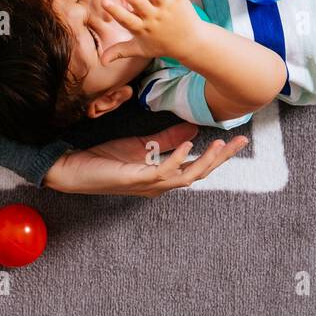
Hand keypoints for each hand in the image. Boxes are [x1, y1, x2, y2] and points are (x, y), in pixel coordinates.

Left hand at [43, 123, 249, 196]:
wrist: (73, 168)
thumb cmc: (104, 160)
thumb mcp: (140, 144)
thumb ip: (165, 140)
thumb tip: (192, 131)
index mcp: (162, 176)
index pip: (197, 166)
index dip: (219, 155)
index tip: (238, 139)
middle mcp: (159, 184)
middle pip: (198, 173)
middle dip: (221, 159)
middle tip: (241, 142)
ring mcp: (147, 184)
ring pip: (185, 176)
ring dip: (204, 161)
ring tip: (220, 145)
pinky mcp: (134, 179)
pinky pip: (161, 172)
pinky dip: (176, 159)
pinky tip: (187, 146)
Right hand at [99, 0, 200, 62]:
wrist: (191, 43)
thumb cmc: (162, 45)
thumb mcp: (140, 50)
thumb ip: (119, 51)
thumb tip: (101, 61)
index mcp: (141, 27)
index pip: (126, 19)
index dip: (115, 10)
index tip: (105, 0)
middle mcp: (153, 16)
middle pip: (138, 2)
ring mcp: (166, 5)